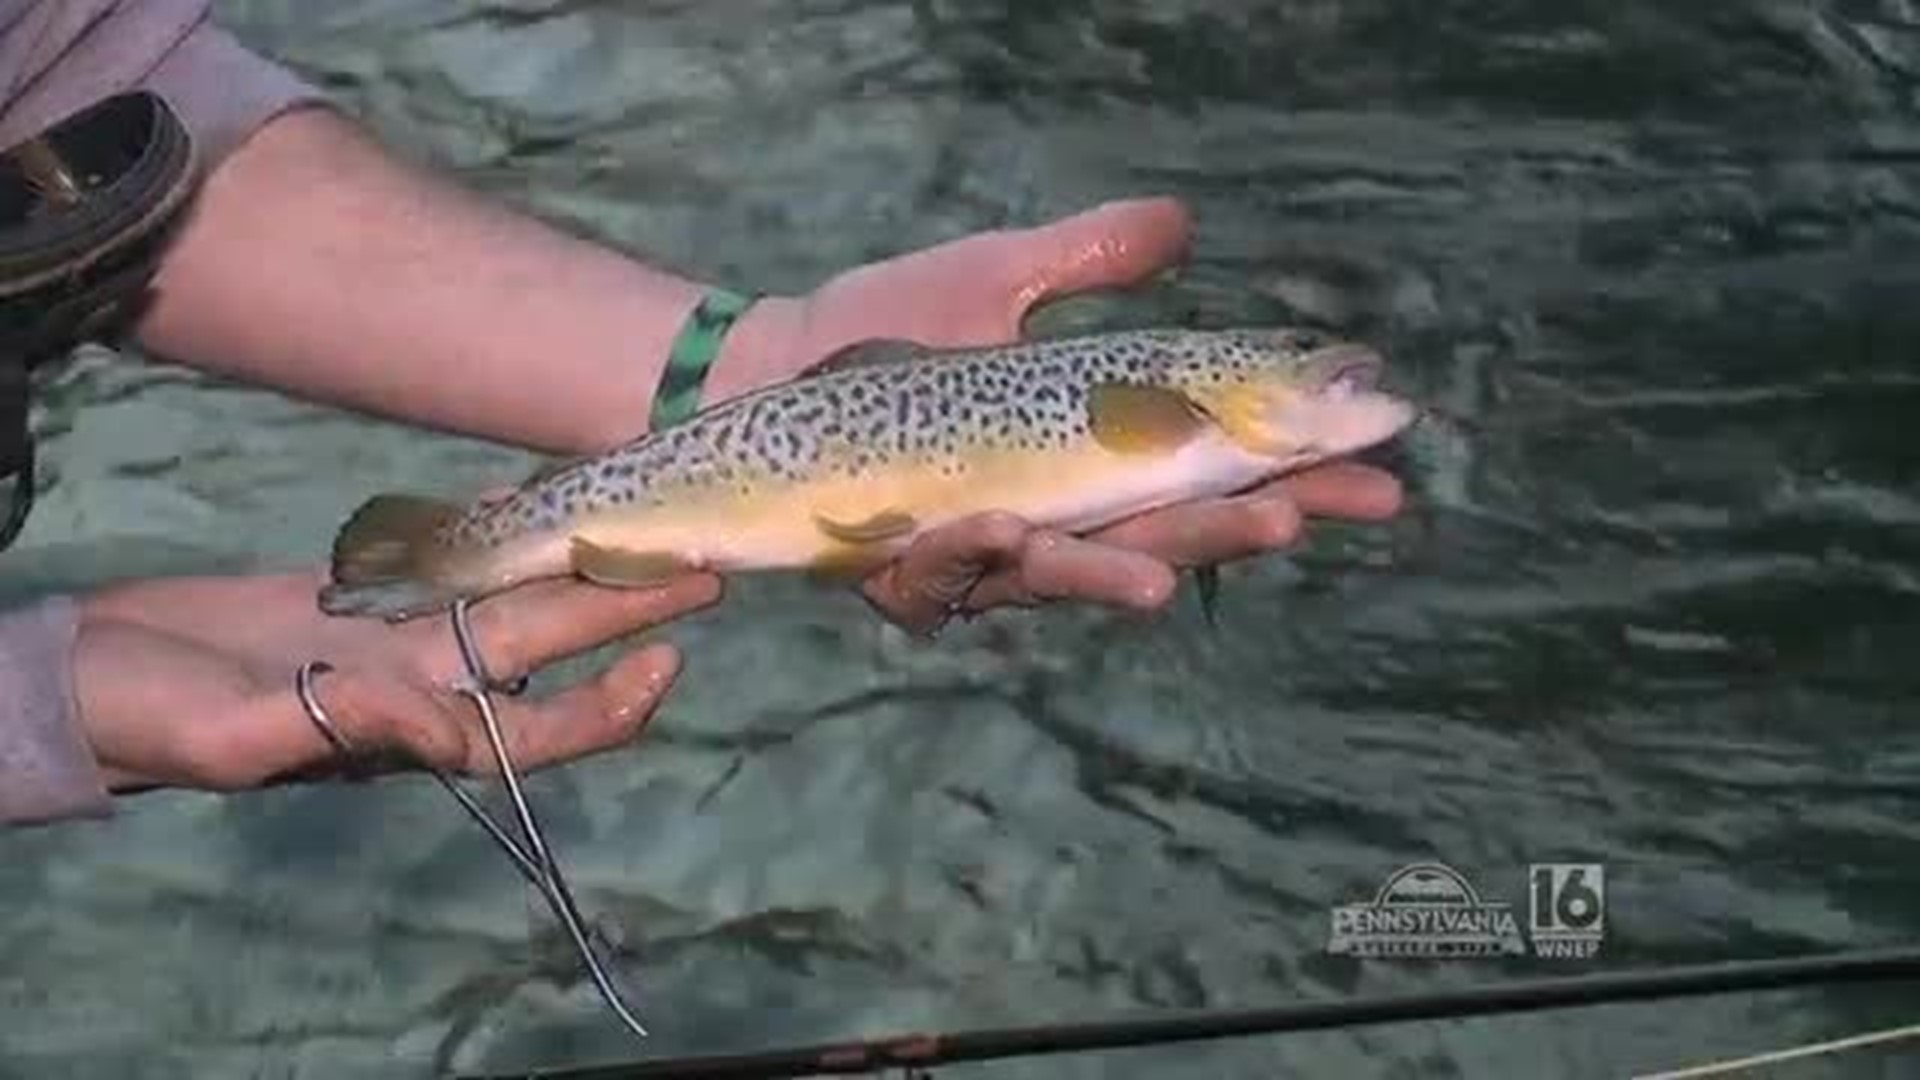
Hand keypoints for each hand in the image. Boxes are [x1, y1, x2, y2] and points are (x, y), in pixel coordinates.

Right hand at [72, 569, 721, 792]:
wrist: (89, 673)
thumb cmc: (152, 717)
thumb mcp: (237, 735)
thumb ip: (340, 728)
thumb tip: (450, 723)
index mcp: (407, 732)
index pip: (539, 732)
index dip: (610, 704)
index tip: (667, 659)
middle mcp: (423, 686)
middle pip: (549, 647)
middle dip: (625, 606)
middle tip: (704, 560)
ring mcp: (397, 636)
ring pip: (510, 597)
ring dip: (575, 562)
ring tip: (640, 514)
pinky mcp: (361, 593)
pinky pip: (449, 562)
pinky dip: (495, 530)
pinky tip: (537, 493)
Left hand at [737, 195, 1407, 633]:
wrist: (762, 370)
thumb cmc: (885, 329)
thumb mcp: (999, 279)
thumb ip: (1088, 259)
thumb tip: (1183, 223)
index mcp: (1091, 456)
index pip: (1213, 474)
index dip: (1294, 477)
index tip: (1380, 472)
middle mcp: (1052, 517)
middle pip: (1163, 538)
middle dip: (1237, 529)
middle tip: (1316, 512)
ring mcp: (980, 557)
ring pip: (1067, 576)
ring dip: (1128, 567)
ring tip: (1185, 564)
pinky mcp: (904, 576)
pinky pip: (950, 582)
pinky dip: (980, 558)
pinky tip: (1010, 529)